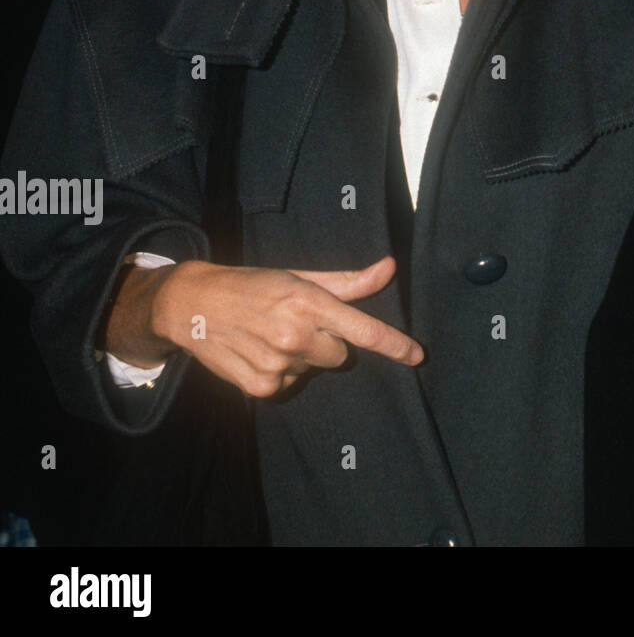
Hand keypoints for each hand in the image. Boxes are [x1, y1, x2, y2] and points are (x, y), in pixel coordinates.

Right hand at [109, 256, 421, 396]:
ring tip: (272, 334)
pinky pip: (290, 383)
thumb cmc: (255, 285)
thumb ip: (349, 281)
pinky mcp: (260, 387)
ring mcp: (277, 364)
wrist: (194, 303)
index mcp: (309, 302)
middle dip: (328, 341)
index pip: (363, 330)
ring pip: (314, 369)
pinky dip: (281, 371)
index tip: (417, 355)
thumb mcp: (301, 276)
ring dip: (302, 356)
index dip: (394, 344)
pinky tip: (259, 352)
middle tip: (298, 322)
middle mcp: (295, 335)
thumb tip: (389, 268)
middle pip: (341, 355)